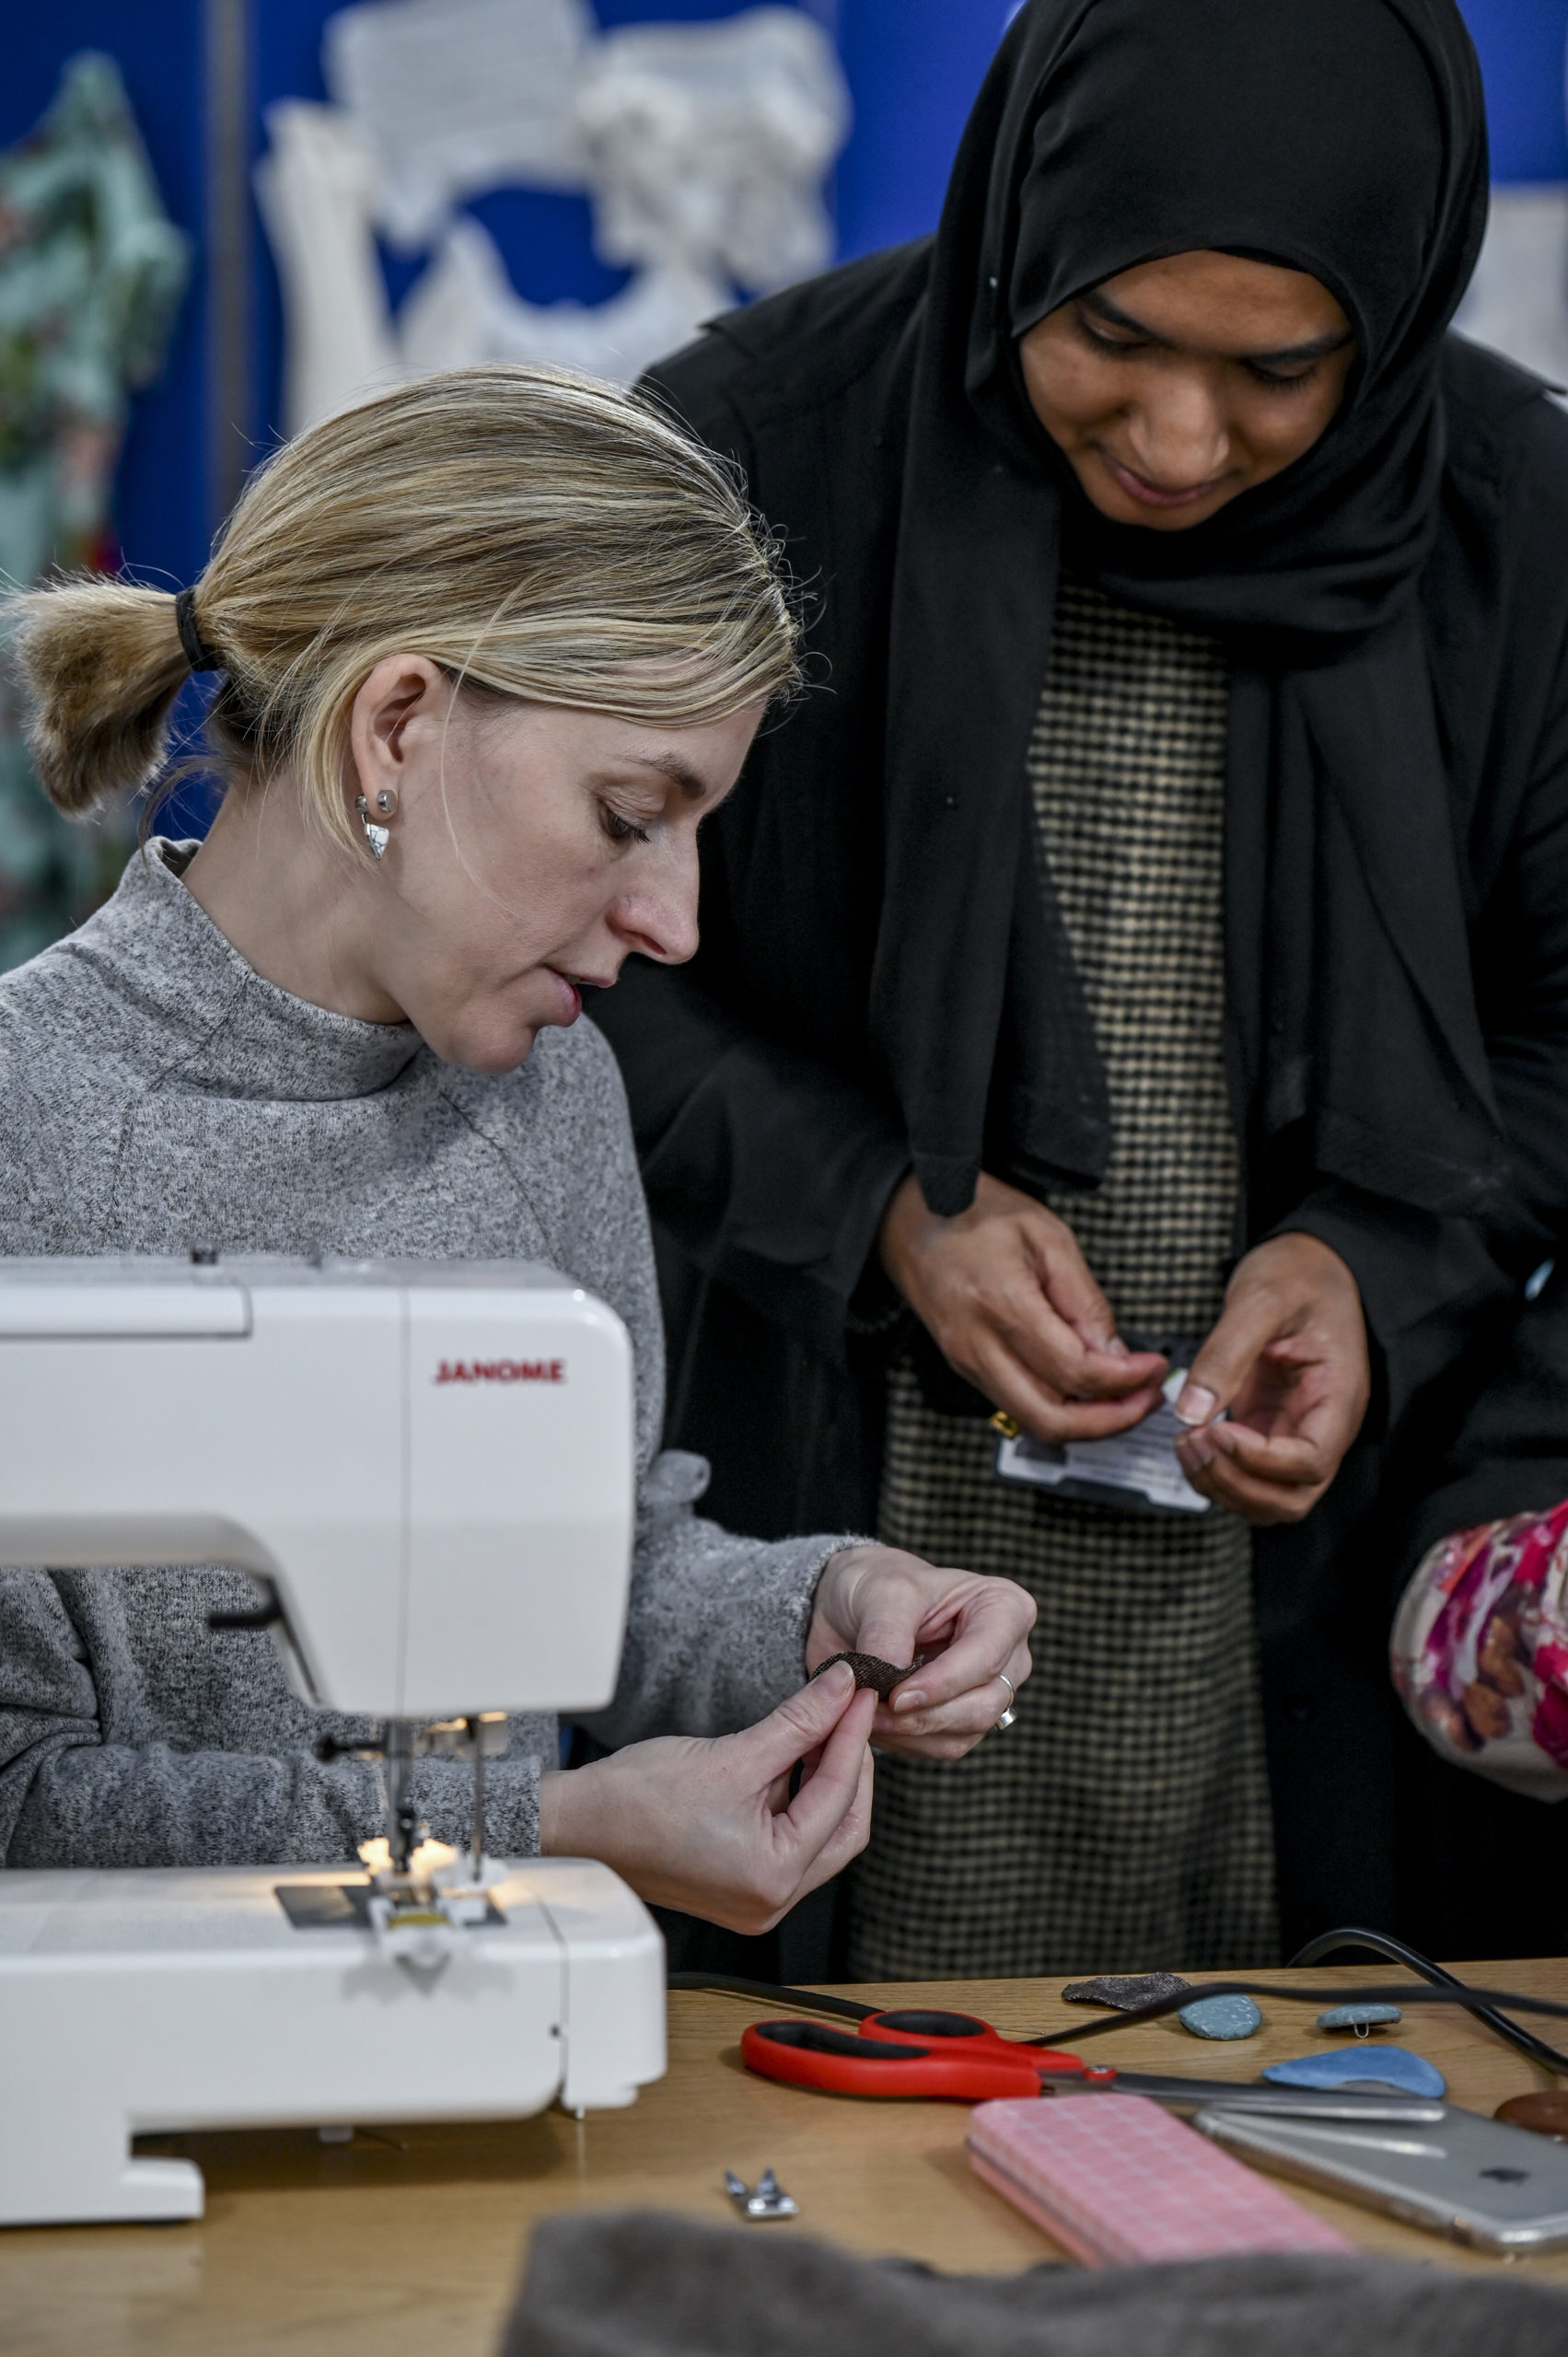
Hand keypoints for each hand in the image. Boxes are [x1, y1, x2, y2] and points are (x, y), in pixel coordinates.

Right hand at [537, 1661, 875, 1934]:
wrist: (578, 1825)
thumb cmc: (636, 1799)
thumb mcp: (733, 1753)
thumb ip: (798, 1721)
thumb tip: (841, 1689)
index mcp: (773, 1877)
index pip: (837, 1796)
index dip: (853, 1737)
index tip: (858, 1695)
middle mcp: (771, 1901)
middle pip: (843, 1827)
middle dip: (851, 1766)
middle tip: (850, 1712)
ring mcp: (756, 1899)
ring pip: (821, 1834)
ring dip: (826, 1780)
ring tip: (824, 1726)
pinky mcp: (741, 1885)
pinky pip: (791, 1840)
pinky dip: (798, 1799)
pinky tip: (795, 1756)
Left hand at [808, 1542, 1034, 1760]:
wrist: (853, 1607)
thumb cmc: (879, 1584)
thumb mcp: (882, 1591)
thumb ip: (888, 1632)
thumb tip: (893, 1679)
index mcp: (1004, 1608)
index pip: (986, 1657)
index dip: (943, 1683)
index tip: (897, 1697)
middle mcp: (1008, 1655)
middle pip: (984, 1704)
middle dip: (926, 1714)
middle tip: (873, 1711)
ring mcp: (990, 1691)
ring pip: (965, 1733)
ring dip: (912, 1732)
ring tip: (867, 1715)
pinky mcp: (965, 1720)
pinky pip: (945, 1746)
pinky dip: (908, 1742)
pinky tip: (877, 1723)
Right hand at [878, 1170, 1167, 1442]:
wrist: (911, 1217)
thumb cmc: (976, 1214)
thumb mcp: (1047, 1236)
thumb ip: (1084, 1299)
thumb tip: (1115, 1354)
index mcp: (1002, 1305)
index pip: (1074, 1371)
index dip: (1125, 1380)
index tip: (1155, 1366)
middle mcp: (979, 1345)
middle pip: (1052, 1419)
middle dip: (1112, 1420)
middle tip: (1149, 1397)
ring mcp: (968, 1362)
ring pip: (1035, 1422)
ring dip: (1089, 1421)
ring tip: (1127, 1396)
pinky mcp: (967, 1367)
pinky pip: (1019, 1405)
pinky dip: (1061, 1408)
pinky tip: (1089, 1388)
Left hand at [1173, 1233, 1369, 1524]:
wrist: (1310, 1263)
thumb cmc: (1301, 1274)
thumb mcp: (1263, 1297)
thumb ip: (1227, 1352)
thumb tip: (1192, 1408)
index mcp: (1338, 1396)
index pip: (1312, 1461)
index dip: (1261, 1460)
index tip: (1217, 1430)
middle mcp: (1322, 1424)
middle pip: (1291, 1497)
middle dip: (1236, 1483)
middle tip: (1193, 1442)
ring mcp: (1294, 1430)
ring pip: (1267, 1498)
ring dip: (1222, 1486)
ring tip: (1185, 1441)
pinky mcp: (1268, 1427)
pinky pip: (1246, 1474)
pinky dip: (1215, 1472)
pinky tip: (1189, 1439)